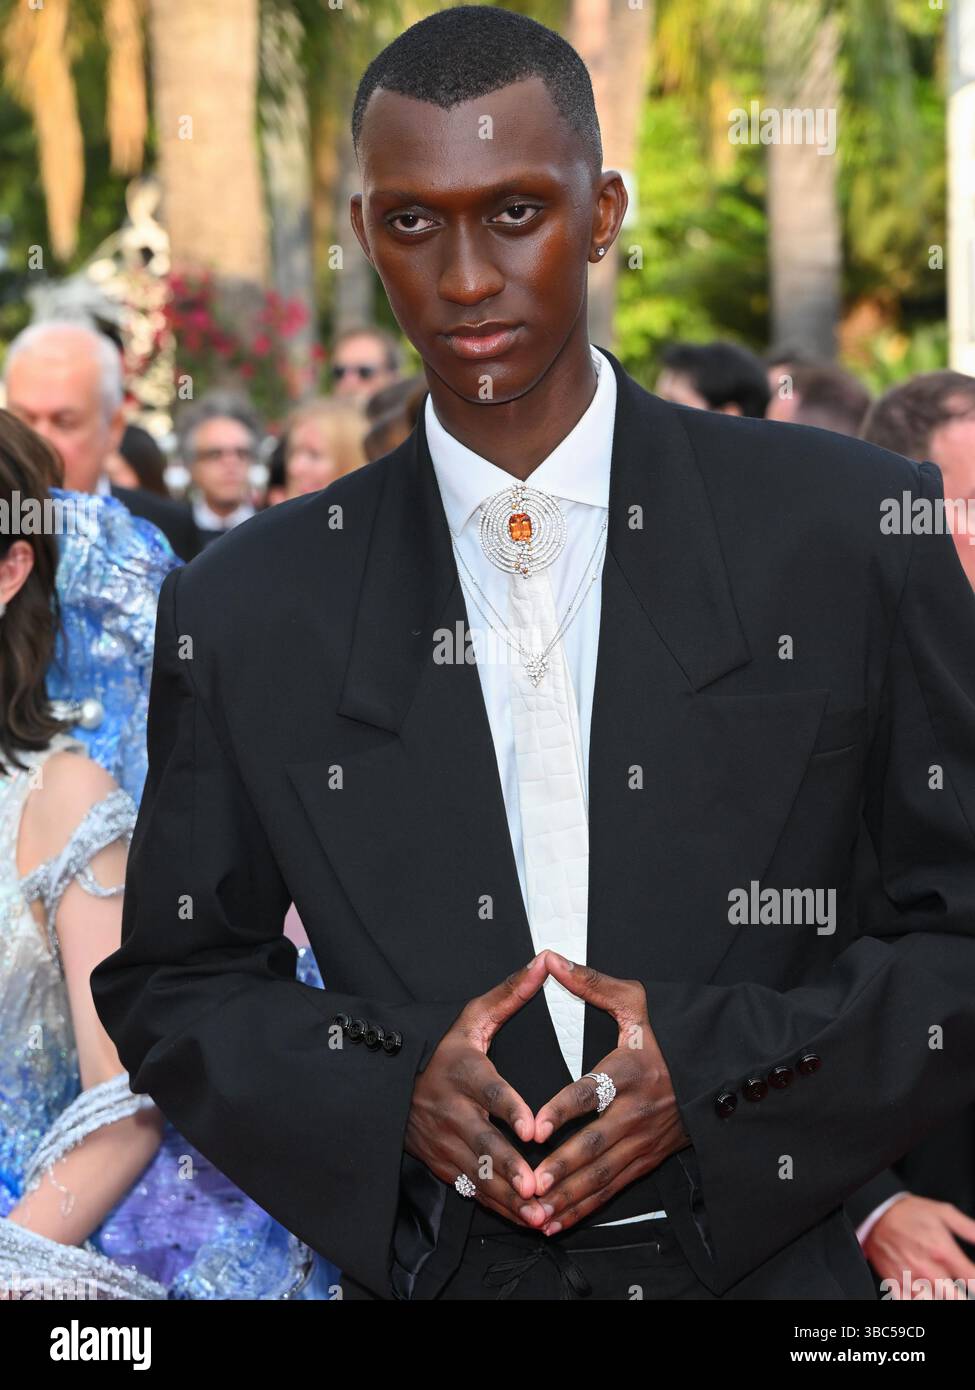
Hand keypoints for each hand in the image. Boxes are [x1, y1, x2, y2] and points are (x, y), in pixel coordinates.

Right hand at [405, 953, 553, 1228]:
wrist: (394, 1085)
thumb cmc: (446, 1050)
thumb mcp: (472, 1018)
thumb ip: (511, 994)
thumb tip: (545, 963)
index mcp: (463, 1072)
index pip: (488, 1091)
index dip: (509, 1108)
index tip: (532, 1126)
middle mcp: (452, 1111)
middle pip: (483, 1143)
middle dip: (510, 1168)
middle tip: (536, 1186)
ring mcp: (446, 1143)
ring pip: (479, 1176)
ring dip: (509, 1198)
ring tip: (538, 1215)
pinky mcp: (445, 1167)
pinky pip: (474, 1192)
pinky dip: (499, 1208)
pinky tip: (526, 1221)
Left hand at [531, 951, 689, 1235]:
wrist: (721, 1065)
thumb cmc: (672, 1031)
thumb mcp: (636, 1001)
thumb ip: (591, 983)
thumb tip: (551, 960)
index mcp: (629, 1070)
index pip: (591, 1092)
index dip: (562, 1110)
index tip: (533, 1126)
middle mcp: (637, 1110)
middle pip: (595, 1145)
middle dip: (561, 1168)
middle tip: (530, 1184)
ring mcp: (644, 1139)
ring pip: (603, 1175)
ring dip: (570, 1196)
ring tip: (537, 1213)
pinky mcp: (648, 1158)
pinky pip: (614, 1188)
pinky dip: (586, 1207)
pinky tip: (559, 1220)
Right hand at [864, 1195, 974, 1298]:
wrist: (875, 1213)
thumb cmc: (909, 1212)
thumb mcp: (943, 1212)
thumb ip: (969, 1229)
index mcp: (942, 1250)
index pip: (971, 1278)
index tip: (973, 1279)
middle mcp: (926, 1268)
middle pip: (955, 1296)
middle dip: (960, 1293)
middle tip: (959, 1286)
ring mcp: (910, 1277)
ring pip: (934, 1300)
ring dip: (942, 1295)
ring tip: (942, 1288)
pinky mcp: (895, 1282)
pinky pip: (911, 1301)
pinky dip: (921, 1298)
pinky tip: (926, 1291)